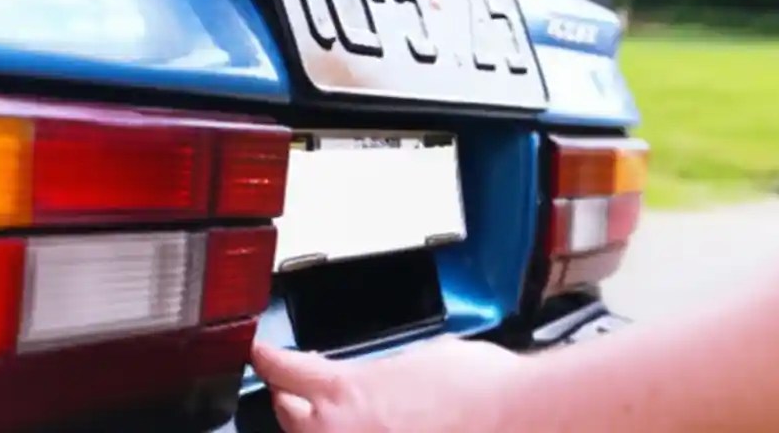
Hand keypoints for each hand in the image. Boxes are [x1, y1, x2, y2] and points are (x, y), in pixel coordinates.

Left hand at [251, 337, 522, 432]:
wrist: (516, 418)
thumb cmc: (480, 390)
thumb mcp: (421, 358)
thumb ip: (383, 374)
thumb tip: (382, 381)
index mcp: (345, 390)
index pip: (282, 370)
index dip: (268, 358)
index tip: (262, 354)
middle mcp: (338, 432)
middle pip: (286, 415)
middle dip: (290, 401)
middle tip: (294, 393)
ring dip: (317, 427)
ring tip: (333, 418)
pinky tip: (371, 424)